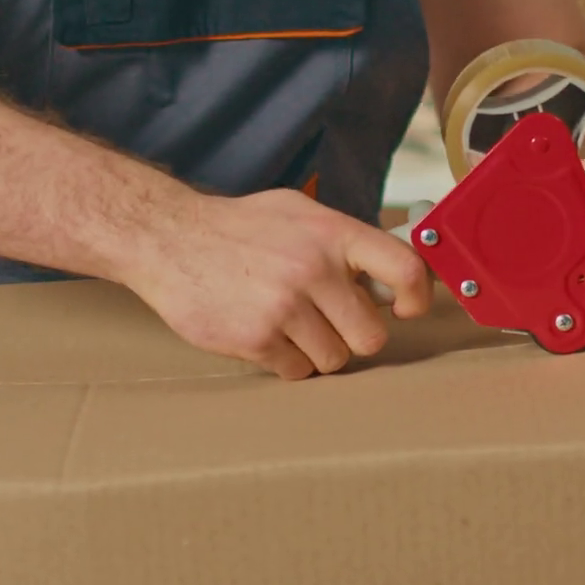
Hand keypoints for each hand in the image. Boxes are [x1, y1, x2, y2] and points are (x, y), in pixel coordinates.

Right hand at [129, 189, 431, 379]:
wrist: (168, 238)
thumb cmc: (239, 228)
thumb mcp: (299, 213)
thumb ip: (345, 241)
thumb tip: (395, 274)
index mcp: (332, 233)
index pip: (405, 269)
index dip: (416, 298)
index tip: (405, 309)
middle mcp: (313, 269)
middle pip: (370, 336)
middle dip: (352, 335)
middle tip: (328, 320)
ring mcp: (284, 307)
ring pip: (333, 360)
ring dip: (316, 351)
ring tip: (289, 324)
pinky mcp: (256, 339)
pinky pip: (296, 371)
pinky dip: (285, 361)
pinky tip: (264, 333)